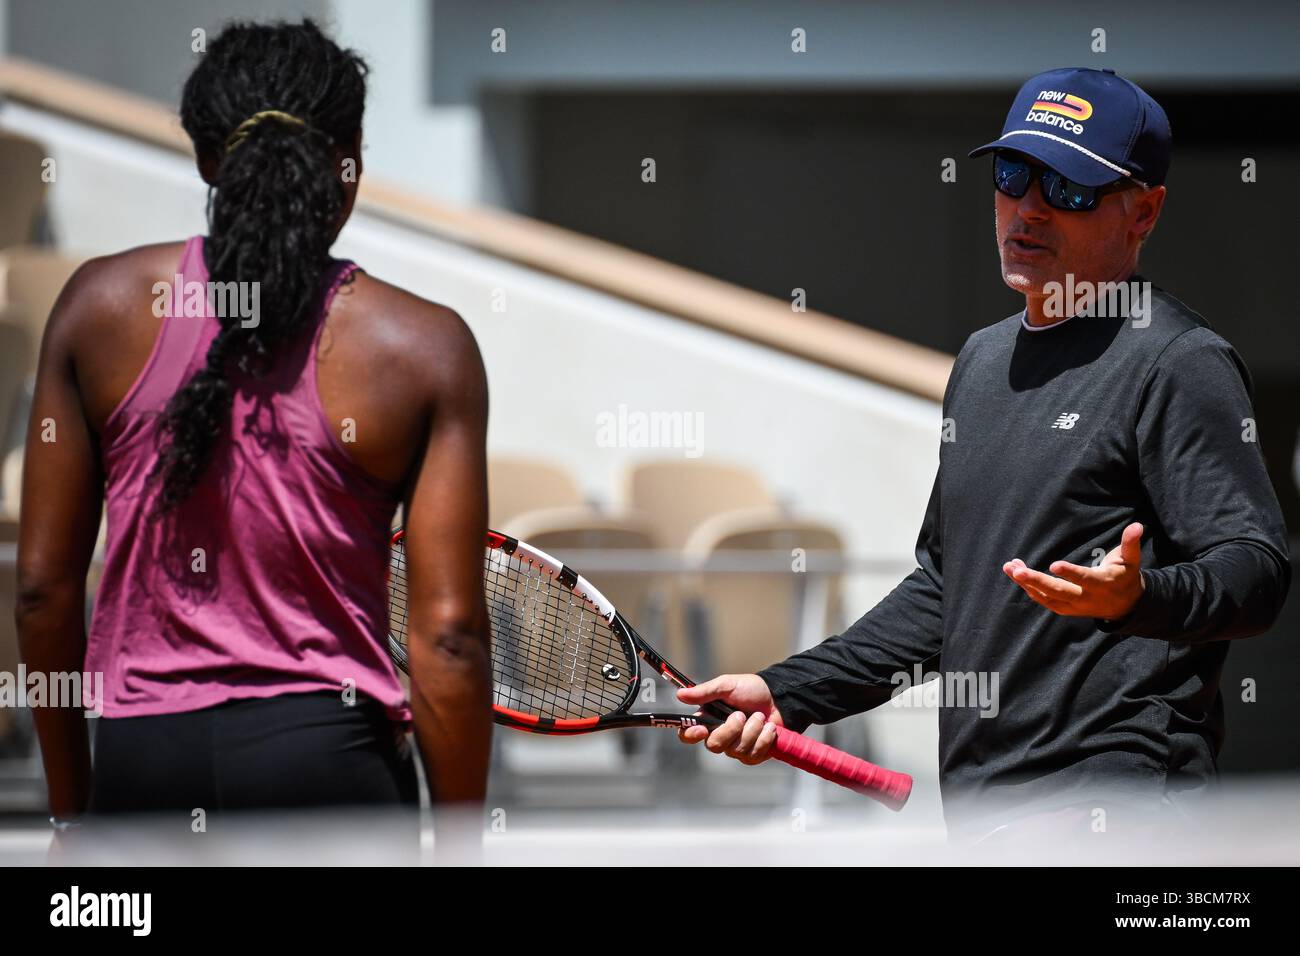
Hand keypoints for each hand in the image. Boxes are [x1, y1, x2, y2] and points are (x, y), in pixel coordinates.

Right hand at [675, 674, 784, 765]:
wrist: (778, 698)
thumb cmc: (750, 690)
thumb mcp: (727, 685)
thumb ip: (704, 691)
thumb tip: (680, 695)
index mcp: (708, 719)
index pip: (688, 734)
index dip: (690, 736)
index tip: (702, 730)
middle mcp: (719, 736)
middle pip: (714, 746)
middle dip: (731, 730)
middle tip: (742, 714)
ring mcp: (736, 748)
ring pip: (737, 750)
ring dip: (753, 730)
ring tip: (760, 716)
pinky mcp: (752, 755)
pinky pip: (753, 755)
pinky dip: (764, 739)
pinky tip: (769, 728)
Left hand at [1003, 522, 1145, 620]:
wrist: (1125, 606)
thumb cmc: (1125, 576)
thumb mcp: (1131, 560)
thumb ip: (1131, 543)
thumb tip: (1137, 525)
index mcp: (1103, 584)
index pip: (1085, 579)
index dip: (1070, 573)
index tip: (1053, 565)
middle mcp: (1087, 598)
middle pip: (1058, 592)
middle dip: (1035, 580)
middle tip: (1016, 569)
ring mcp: (1074, 607)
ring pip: (1047, 598)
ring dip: (1026, 583)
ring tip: (1010, 567)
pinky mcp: (1066, 610)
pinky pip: (1045, 601)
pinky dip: (1030, 589)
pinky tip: (1017, 575)